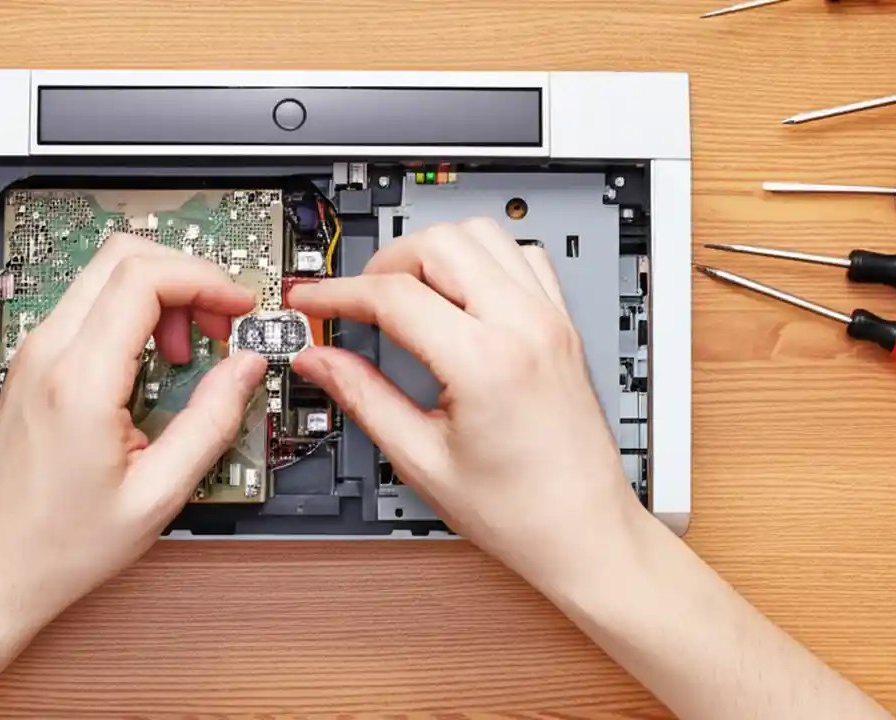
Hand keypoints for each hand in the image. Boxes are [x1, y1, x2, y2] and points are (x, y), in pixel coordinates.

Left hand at [0, 234, 266, 625]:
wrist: (0, 568)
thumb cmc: (63, 542)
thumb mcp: (159, 493)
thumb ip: (212, 421)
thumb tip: (246, 367)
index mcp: (79, 382)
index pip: (143, 278)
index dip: (204, 279)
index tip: (238, 306)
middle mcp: (47, 355)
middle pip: (122, 257)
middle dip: (186, 276)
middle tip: (220, 322)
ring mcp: (34, 355)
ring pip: (104, 274)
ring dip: (161, 294)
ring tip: (189, 348)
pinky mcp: (33, 364)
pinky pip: (89, 306)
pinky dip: (134, 313)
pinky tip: (156, 358)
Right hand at [287, 218, 639, 584]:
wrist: (584, 533)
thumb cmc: (519, 512)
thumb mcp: (421, 460)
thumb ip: (363, 398)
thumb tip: (318, 361)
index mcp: (486, 362)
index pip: (395, 294)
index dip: (338, 294)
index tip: (311, 302)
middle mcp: (525, 327)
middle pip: (438, 243)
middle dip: (384, 264)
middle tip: (356, 303)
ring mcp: (550, 320)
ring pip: (481, 233)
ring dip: (432, 252)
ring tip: (403, 294)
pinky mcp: (563, 325)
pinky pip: (521, 256)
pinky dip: (480, 260)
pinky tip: (458, 295)